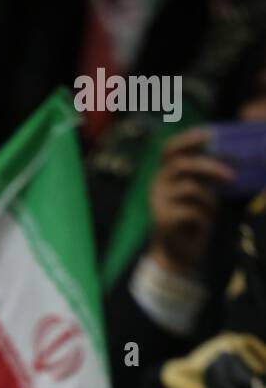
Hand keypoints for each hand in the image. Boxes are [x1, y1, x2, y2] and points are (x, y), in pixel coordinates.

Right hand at [148, 129, 233, 276]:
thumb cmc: (191, 218)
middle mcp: (156, 185)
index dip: (186, 140)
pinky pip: (192, 210)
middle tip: (231, 175)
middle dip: (209, 167)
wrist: (177, 253)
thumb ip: (203, 173)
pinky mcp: (163, 220)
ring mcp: (157, 203)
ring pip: (190, 188)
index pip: (169, 150)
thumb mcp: (198, 190)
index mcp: (163, 174)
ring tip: (210, 211)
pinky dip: (204, 217)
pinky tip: (201, 224)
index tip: (207, 134)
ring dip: (208, 199)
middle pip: (180, 165)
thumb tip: (225, 152)